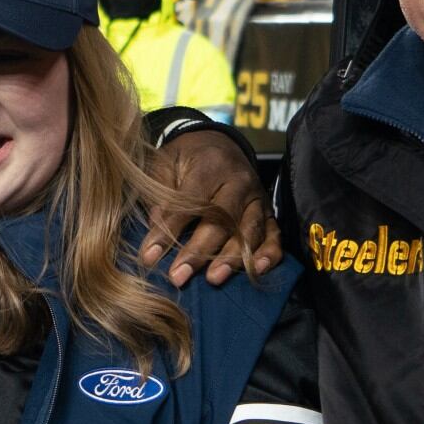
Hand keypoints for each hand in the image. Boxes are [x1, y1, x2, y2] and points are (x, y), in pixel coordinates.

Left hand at [142, 128, 281, 286]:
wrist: (217, 144)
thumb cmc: (185, 159)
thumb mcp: (165, 165)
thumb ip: (161, 195)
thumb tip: (155, 228)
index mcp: (211, 166)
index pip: (190, 202)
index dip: (168, 230)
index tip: (149, 256)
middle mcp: (239, 181)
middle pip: (223, 219)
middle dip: (199, 251)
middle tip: (179, 276)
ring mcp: (257, 198)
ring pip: (249, 230)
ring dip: (232, 258)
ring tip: (214, 279)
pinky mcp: (269, 213)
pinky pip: (274, 235)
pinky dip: (269, 254)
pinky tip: (256, 271)